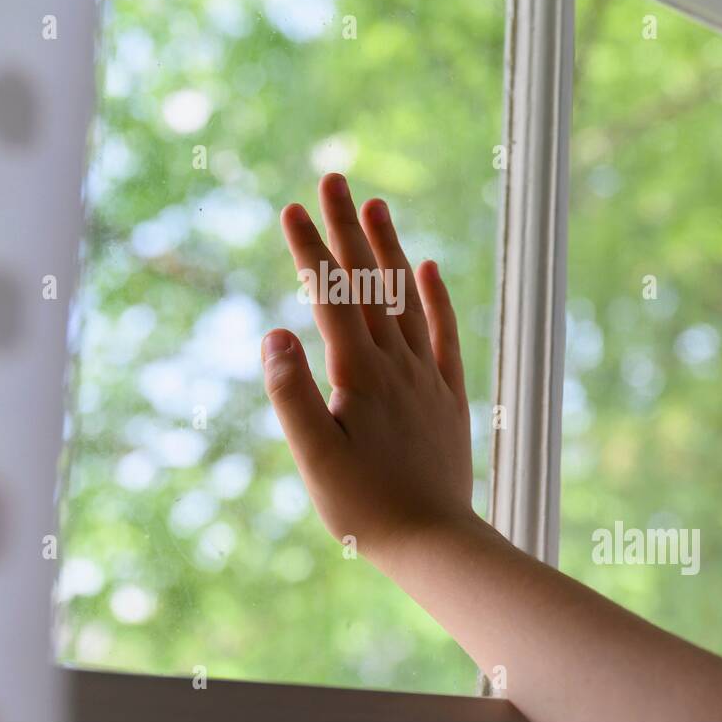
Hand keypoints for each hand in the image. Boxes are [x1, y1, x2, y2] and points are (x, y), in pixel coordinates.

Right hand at [261, 172, 476, 562]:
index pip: (331, 296)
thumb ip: (292, 394)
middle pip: (370, 282)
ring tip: (376, 205)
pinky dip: (436, 296)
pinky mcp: (448, 394)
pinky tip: (428, 267)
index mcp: (359, 374)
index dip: (311, 250)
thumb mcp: (314, 457)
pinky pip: (443, 333)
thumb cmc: (364, 507)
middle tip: (333, 178)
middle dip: (347, 228)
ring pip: (407, 297)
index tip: (291, 207)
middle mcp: (396, 363)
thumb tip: (274, 333)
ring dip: (390, 248)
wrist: (434, 542)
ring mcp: (426, 375)